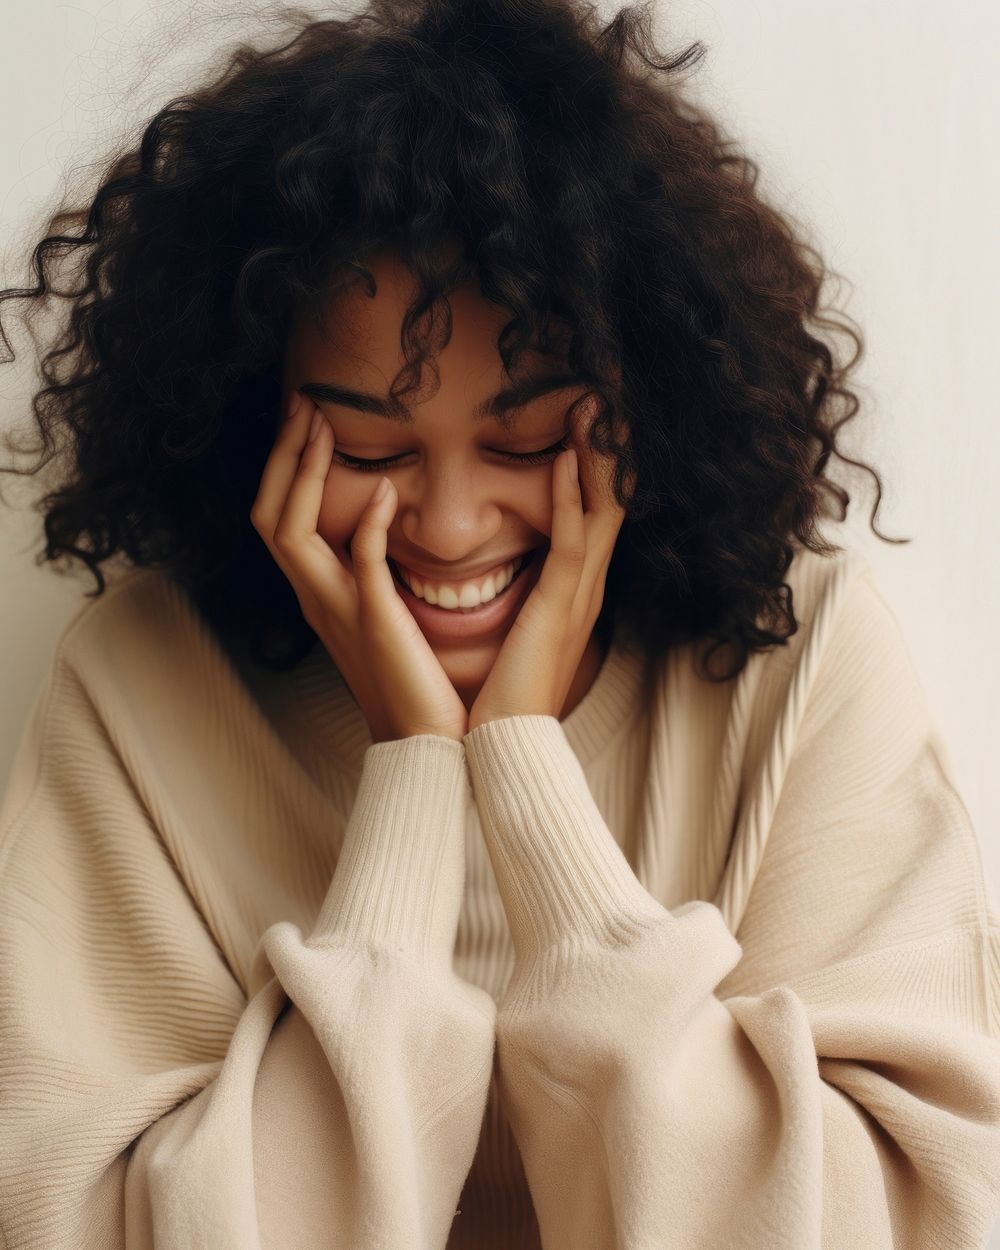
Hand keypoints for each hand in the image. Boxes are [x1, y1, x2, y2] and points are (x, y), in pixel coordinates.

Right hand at [250, 390, 468, 744]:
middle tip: (304, 406)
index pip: (277, 518)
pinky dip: (364, 524)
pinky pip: (359, 564)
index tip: (306, 423)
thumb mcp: (383, 612)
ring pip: (290, 533)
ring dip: (305, 475)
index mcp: (317, 593)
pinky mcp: (375, 622)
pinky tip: (383, 491)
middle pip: (268, 515)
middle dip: (282, 457)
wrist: (428, 739)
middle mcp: (315, 598)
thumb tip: (382, 523)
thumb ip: (371, 571)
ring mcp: (338, 610)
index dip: (283, 468)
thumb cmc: (414, 678)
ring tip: (324, 429)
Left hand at [467, 397, 629, 731]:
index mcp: (573, 589)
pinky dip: (572, 500)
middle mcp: (585, 586)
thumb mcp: (516, 629)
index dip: (598, 465)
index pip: (594, 512)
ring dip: (599, 459)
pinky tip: (567, 462)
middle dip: (611, 450)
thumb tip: (508, 567)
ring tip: (596, 408)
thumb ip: (521, 593)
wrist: (504, 743)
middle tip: (608, 397)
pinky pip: (571, 544)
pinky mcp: (560, 608)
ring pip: (600, 512)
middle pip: (610, 501)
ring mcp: (578, 596)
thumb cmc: (502, 691)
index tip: (592, 420)